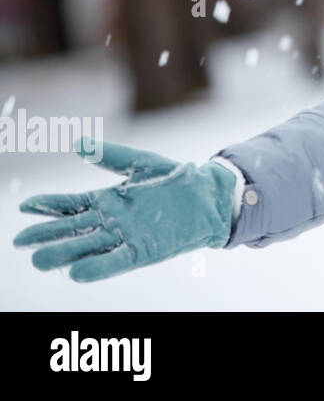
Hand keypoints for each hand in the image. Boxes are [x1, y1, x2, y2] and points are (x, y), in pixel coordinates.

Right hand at [12, 138, 234, 281]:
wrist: (209, 196)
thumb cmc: (176, 178)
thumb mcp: (141, 163)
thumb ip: (111, 156)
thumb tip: (78, 143)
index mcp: (108, 200)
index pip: (71, 206)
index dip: (48, 207)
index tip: (24, 206)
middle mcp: (112, 222)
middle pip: (72, 230)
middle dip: (47, 236)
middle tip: (20, 241)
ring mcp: (126, 237)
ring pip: (89, 248)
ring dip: (65, 255)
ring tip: (39, 260)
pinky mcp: (144, 251)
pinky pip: (117, 261)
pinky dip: (98, 267)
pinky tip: (76, 273)